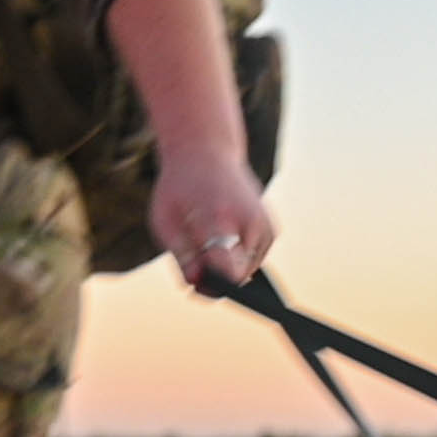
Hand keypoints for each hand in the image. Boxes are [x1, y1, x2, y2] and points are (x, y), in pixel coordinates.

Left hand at [149, 149, 273, 289]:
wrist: (207, 152)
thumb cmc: (181, 187)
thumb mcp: (166, 220)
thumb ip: (183, 256)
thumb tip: (199, 284)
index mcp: (222, 219)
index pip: (229, 272)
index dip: (212, 285)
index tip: (197, 281)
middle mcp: (251, 223)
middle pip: (238, 277)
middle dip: (215, 278)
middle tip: (193, 261)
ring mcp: (265, 227)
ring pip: (245, 273)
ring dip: (224, 267)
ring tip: (206, 240)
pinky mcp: (270, 232)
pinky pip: (251, 262)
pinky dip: (235, 257)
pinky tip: (221, 236)